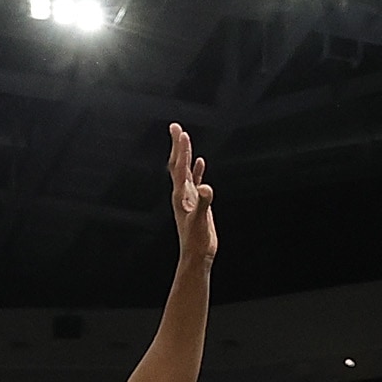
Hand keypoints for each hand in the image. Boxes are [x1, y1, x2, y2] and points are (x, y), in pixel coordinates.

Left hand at [167, 121, 216, 266]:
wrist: (196, 255)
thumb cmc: (196, 241)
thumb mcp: (200, 221)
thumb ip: (203, 204)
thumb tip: (206, 188)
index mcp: (181, 196)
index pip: (180, 168)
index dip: (181, 150)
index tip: (182, 133)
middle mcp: (181, 194)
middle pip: (177, 164)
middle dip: (177, 145)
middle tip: (175, 127)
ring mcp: (188, 197)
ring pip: (185, 170)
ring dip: (185, 153)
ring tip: (184, 137)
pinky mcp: (196, 202)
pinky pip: (194, 181)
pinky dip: (195, 169)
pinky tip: (199, 161)